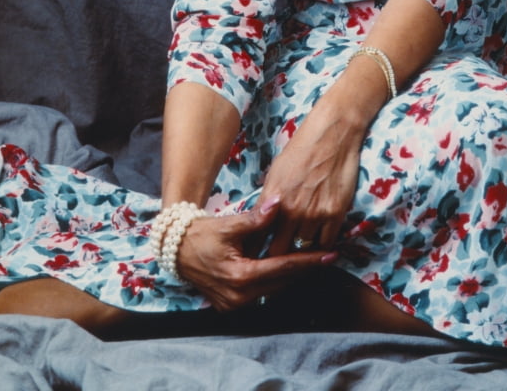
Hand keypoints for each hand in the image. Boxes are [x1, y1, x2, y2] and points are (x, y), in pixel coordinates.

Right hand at [176, 198, 334, 311]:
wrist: (176, 251)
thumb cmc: (203, 234)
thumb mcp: (229, 224)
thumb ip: (256, 218)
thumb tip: (279, 202)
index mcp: (240, 276)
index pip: (282, 268)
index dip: (307, 261)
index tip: (330, 255)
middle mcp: (238, 297)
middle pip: (281, 283)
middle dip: (305, 270)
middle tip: (328, 256)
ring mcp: (234, 305)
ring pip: (273, 290)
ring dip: (292, 276)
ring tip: (314, 261)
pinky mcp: (231, 305)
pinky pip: (261, 294)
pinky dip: (275, 281)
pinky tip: (288, 268)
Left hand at [258, 94, 365, 254]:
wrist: (332, 134)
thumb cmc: (302, 148)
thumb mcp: (276, 172)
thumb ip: (268, 200)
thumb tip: (260, 221)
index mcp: (273, 199)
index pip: (258, 237)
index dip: (255, 251)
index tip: (253, 260)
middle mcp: (292, 210)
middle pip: (278, 251)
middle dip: (274, 260)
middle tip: (273, 268)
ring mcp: (315, 213)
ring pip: (303, 251)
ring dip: (298, 256)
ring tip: (295, 261)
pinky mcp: (335, 214)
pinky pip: (325, 243)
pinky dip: (320, 248)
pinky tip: (316, 246)